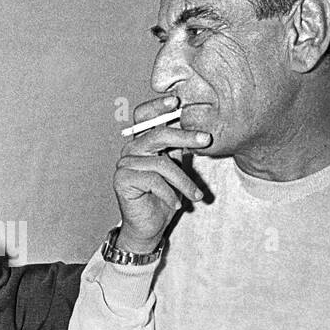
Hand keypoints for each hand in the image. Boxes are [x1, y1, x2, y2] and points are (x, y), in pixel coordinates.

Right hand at [114, 95, 212, 252]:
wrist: (149, 227)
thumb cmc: (165, 197)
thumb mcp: (177, 169)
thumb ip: (179, 149)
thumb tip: (198, 129)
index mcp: (143, 142)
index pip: (145, 116)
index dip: (158, 106)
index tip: (177, 101)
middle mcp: (131, 149)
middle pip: (157, 134)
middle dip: (185, 136)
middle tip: (207, 139)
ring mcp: (124, 164)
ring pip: (161, 163)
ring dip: (183, 181)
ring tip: (196, 195)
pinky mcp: (122, 180)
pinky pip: (153, 180)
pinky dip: (170, 193)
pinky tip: (176, 203)